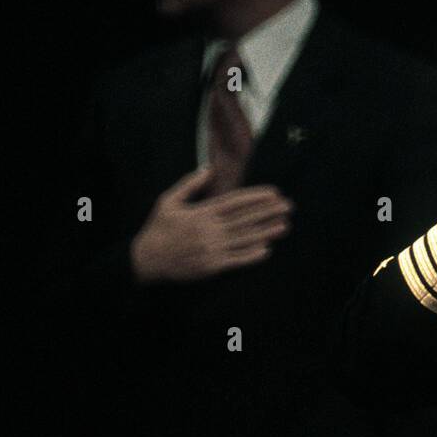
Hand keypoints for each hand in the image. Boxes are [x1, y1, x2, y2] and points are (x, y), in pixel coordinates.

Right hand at [130, 166, 294, 282]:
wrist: (147, 259)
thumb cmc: (159, 228)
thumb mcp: (169, 201)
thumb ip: (190, 185)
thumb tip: (209, 169)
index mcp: (202, 213)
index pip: (235, 202)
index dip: (256, 197)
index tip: (274, 192)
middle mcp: (209, 230)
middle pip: (245, 219)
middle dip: (268, 212)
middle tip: (288, 206)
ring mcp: (212, 249)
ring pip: (244, 239)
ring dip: (266, 232)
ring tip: (284, 225)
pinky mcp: (211, 266)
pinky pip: (236, 260)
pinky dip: (251, 255)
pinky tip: (267, 249)